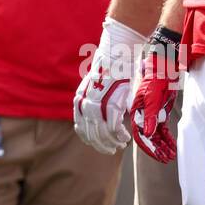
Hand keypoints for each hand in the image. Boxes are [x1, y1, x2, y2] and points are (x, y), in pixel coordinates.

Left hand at [74, 18, 143, 154]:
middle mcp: (85, 105)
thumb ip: (96, 101)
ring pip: (103, 135)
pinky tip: (125, 137)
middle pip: (91, 135)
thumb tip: (102, 118)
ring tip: (120, 144)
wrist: (117, 54)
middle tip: (111, 150)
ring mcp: (97, 106)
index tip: (98, 145)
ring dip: (112, 143)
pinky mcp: (111, 106)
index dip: (90, 140)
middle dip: (102, 146)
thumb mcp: (96, 86)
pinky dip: (120, 136)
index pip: (80, 128)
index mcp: (79, 100)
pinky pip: (114, 129)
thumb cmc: (110, 69)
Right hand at [130, 30, 179, 162]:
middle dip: (157, 149)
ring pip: (157, 136)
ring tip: (171, 156)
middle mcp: (143, 116)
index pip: (141, 134)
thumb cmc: (156, 80)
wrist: (165, 68)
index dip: (148, 147)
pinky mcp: (161, 114)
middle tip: (166, 159)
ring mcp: (152, 115)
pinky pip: (163, 130)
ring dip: (163, 146)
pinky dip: (168, 139)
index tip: (157, 156)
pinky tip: (173, 147)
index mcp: (137, 112)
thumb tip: (149, 134)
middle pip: (149, 137)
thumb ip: (151, 116)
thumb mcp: (153, 98)